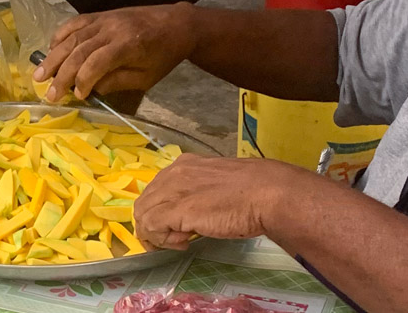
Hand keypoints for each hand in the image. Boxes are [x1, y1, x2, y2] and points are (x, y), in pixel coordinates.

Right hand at [36, 5, 191, 99]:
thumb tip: (90, 90)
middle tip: (49, 94)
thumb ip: (117, 82)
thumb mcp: (146, 77)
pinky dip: (60, 35)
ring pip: (72, 37)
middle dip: (61, 74)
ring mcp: (104, 19)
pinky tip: (51, 50)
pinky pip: (75, 23)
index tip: (78, 96)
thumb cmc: (163, 56)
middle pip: (79, 51)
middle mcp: (112, 29)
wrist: (175, 23)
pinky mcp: (100, 14)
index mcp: (128, 46)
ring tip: (39, 75)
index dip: (83, 80)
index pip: (97, 62)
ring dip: (53, 57)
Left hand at [134, 153, 301, 248]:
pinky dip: (162, 240)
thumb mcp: (216, 187)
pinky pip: (151, 227)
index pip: (155, 190)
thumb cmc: (251, 192)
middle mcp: (173, 173)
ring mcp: (173, 190)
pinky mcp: (176, 209)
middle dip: (154, 226)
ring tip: (181, 241)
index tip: (178, 226)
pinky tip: (185, 241)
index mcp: (184, 165)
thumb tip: (193, 213)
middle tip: (176, 239)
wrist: (265, 192)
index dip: (162, 212)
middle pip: (144, 203)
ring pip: (143, 215)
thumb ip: (199, 193)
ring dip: (158, 235)